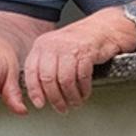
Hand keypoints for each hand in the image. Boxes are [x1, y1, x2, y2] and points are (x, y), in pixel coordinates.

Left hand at [19, 9, 135, 111]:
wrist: (103, 27)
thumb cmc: (79, 43)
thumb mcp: (55, 50)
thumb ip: (45, 67)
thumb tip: (39, 93)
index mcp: (41, 45)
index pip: (32, 72)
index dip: (35, 91)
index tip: (40, 104)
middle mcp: (52, 45)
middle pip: (48, 79)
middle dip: (55, 98)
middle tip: (62, 108)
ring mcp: (69, 47)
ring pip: (65, 81)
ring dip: (71, 96)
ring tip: (75, 103)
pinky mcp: (86, 51)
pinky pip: (82, 77)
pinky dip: (84, 89)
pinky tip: (85, 93)